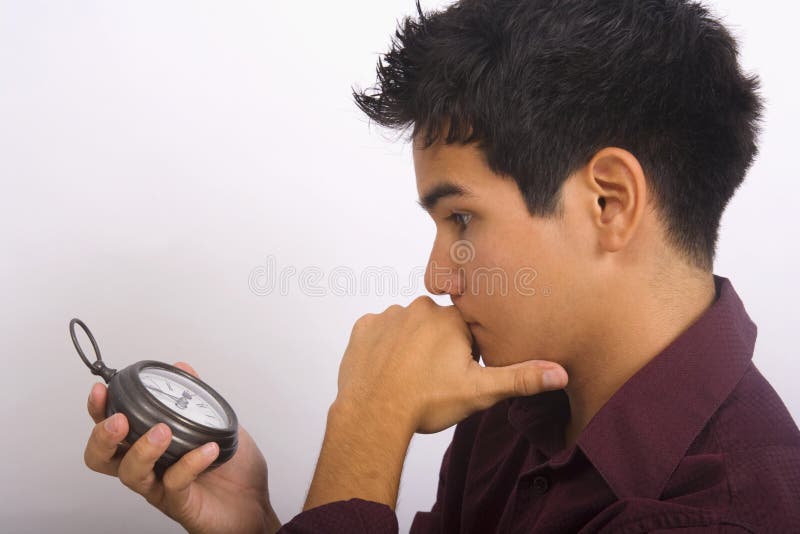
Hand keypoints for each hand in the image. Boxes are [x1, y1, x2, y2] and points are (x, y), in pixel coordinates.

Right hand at [84, 362, 281, 533]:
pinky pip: (175, 483)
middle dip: (102, 436)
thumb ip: (196, 397)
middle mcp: (149, 468)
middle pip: (102, 458)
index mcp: (150, 446)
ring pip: (131, 473)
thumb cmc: (233, 471)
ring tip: (163, 431)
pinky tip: (207, 449)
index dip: (100, 410)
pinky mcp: (180, 503)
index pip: (112, 429)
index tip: (101, 390)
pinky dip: (190, 463)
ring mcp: (161, 487)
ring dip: (143, 448)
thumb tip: (182, 368)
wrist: (254, 505)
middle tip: (119, 420)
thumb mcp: (216, 424)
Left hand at [336, 296, 567, 433]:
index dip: (464, 354)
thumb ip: (520, 378)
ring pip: (407, 328)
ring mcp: (389, 316)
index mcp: (450, 318)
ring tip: (408, 377)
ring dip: (410, 346)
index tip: (455, 374)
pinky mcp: (364, 328)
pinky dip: (383, 348)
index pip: (466, 329)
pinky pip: (379, 332)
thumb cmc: (428, 402)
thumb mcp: (480, 391)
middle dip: (438, 347)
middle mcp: (420, 307)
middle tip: (432, 379)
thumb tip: (560, 373)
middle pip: (436, 325)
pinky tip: (386, 370)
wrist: (375, 414)